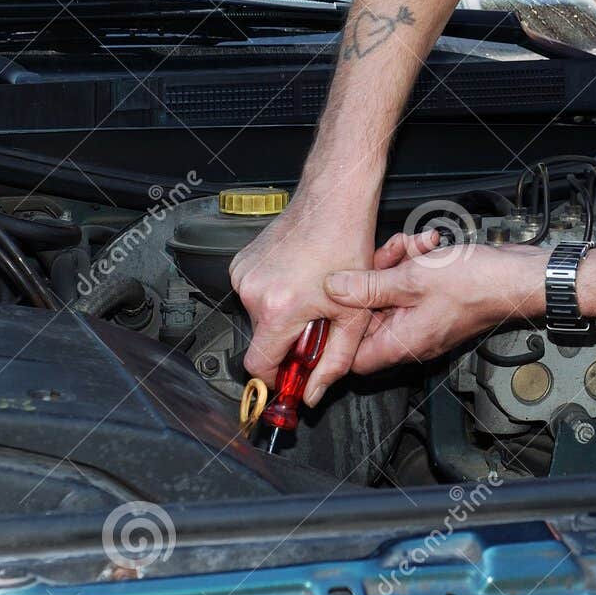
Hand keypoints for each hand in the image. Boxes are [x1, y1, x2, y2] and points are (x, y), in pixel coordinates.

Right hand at [230, 199, 375, 399]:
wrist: (333, 201)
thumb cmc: (347, 247)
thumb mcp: (354, 315)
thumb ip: (335, 362)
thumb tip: (314, 393)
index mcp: (278, 310)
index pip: (258, 367)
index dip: (277, 377)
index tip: (292, 374)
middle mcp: (253, 292)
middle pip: (261, 341)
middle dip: (287, 340)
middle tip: (317, 321)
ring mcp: (243, 274)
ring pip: (258, 317)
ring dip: (282, 316)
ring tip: (310, 293)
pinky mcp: (241, 262)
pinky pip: (254, 294)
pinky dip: (274, 295)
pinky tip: (298, 278)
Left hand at [324, 238, 546, 380]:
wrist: (517, 275)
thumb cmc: (477, 285)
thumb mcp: (411, 279)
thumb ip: (368, 286)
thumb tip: (334, 289)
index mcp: (403, 343)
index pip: (354, 356)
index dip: (342, 330)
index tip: (336, 302)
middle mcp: (413, 337)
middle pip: (371, 315)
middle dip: (373, 279)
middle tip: (382, 257)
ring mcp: (425, 320)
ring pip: (391, 294)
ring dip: (396, 264)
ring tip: (409, 246)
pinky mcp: (436, 302)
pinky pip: (411, 286)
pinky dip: (413, 264)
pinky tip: (425, 246)